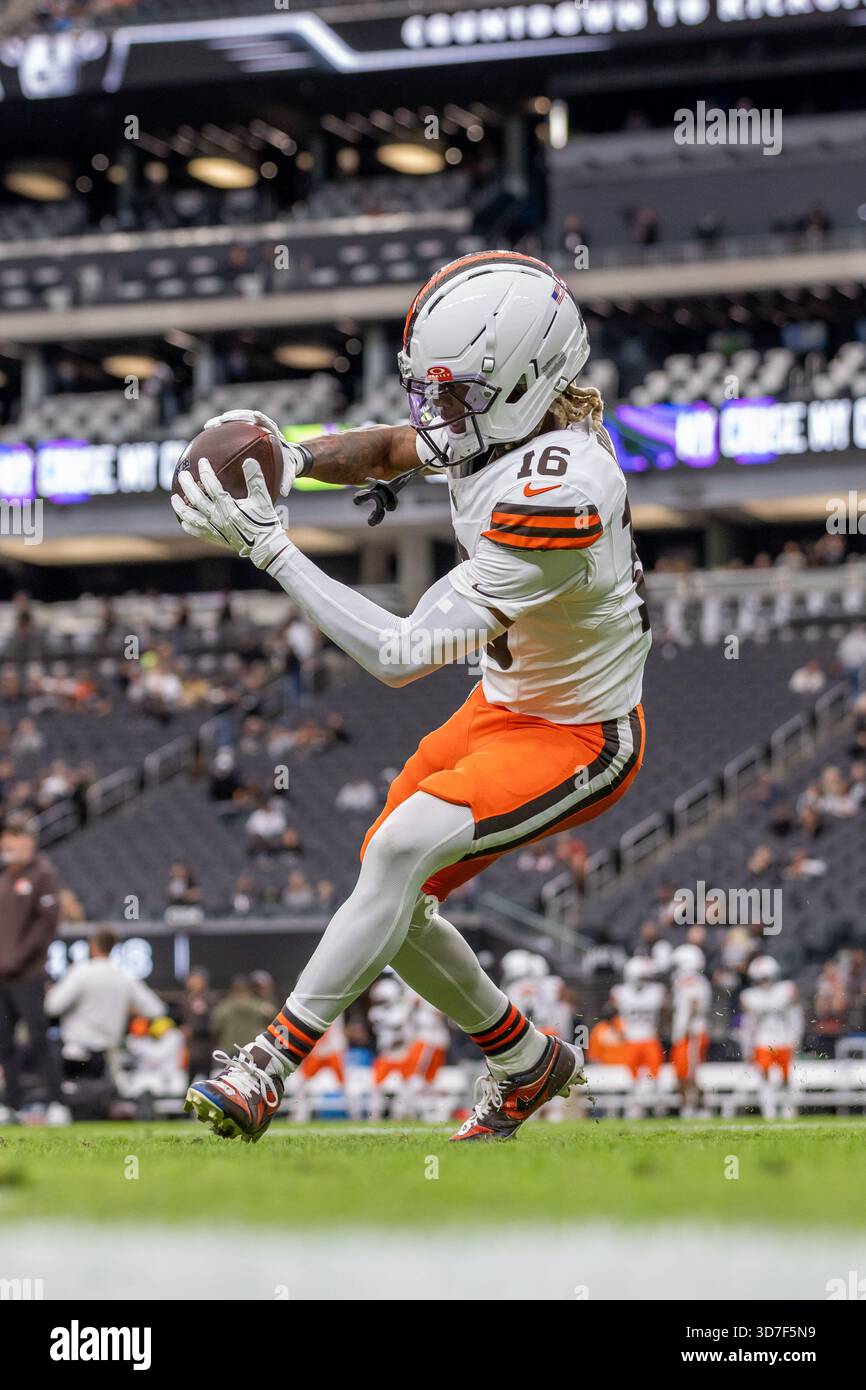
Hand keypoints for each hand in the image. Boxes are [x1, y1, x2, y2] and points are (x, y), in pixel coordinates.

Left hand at [171, 458, 291, 572]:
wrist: (265, 547)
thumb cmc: (265, 521)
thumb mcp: (262, 499)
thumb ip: (255, 479)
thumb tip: (249, 460)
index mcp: (228, 507)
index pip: (212, 485)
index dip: (206, 472)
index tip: (202, 461)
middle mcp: (218, 518)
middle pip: (197, 499)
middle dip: (187, 485)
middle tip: (182, 474)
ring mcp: (215, 529)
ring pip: (192, 517)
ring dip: (181, 507)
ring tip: (174, 498)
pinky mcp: (216, 537)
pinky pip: (198, 532)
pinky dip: (189, 526)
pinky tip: (184, 521)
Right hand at [203, 408, 305, 495]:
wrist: (287, 458)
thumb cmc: (288, 464)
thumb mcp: (289, 472)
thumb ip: (287, 480)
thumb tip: (284, 492)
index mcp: (272, 433)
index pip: (265, 421)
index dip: (260, 418)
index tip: (255, 416)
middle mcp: (261, 427)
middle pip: (246, 416)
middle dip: (234, 416)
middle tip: (222, 419)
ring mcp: (251, 428)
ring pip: (234, 421)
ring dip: (221, 421)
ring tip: (208, 426)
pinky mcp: (244, 432)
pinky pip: (230, 429)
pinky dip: (220, 431)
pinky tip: (207, 437)